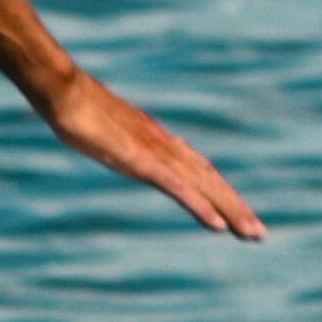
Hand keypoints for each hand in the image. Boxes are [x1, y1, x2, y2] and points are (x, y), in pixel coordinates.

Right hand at [41, 66, 266, 239]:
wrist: (62, 88)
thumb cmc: (75, 105)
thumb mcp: (102, 130)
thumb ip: (118, 141)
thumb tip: (122, 146)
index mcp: (155, 140)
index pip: (196, 168)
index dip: (217, 190)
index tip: (235, 213)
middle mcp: (163, 145)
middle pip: (207, 178)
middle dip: (233, 206)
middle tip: (259, 233)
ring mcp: (154, 152)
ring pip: (201, 185)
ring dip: (229, 210)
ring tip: (252, 233)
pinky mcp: (141, 160)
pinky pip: (177, 187)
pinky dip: (201, 206)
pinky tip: (218, 226)